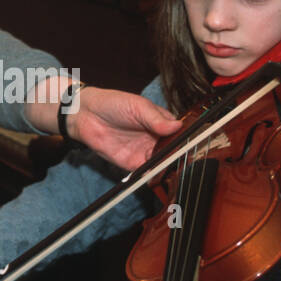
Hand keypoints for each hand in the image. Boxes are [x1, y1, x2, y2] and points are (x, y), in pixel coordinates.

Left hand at [65, 86, 181, 170]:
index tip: (193, 144)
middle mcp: (157, 138)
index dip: (187, 139)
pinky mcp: (133, 164)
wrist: (87, 115)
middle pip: (174, 151)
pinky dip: (152, 176)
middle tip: (185, 159)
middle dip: (180, 156)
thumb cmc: (113, 103)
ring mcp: (146, 152)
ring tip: (172, 167)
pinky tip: (156, 174)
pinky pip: (146, 173)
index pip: (180, 133)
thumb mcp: (138, 106)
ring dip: (168, 167)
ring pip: (163, 163)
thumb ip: (156, 118)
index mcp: (162, 121)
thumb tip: (176, 126)